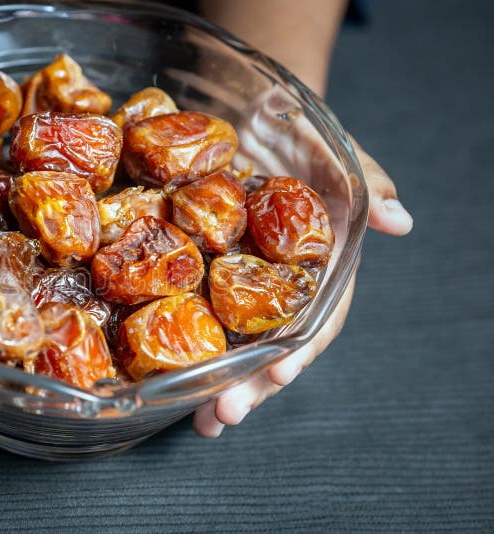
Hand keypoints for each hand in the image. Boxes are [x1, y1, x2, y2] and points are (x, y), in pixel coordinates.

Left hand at [192, 92, 412, 436]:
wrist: (251, 115)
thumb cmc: (299, 133)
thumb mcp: (334, 148)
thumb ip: (367, 180)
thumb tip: (401, 219)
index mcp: (317, 268)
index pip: (317, 317)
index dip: (301, 347)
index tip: (280, 374)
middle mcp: (279, 286)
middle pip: (270, 347)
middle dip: (250, 385)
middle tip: (224, 416)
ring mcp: (239, 285)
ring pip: (233, 345)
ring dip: (216, 384)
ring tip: (201, 421)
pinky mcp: (200, 273)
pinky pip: (192, 313)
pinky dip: (181, 346)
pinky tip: (164, 378)